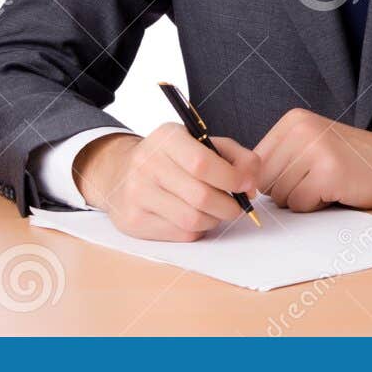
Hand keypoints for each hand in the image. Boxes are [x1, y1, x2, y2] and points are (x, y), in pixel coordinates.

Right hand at [72, 124, 261, 241]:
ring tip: (216, 210)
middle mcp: (147, 164)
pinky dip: (197, 229)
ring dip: (215, 219)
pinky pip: (180, 233)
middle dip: (230, 206)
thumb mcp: (203, 143)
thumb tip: (251, 185)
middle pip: (201, 197)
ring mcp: (137, 194)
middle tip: (237, 205)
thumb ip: (236, 157)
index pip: (203, 163)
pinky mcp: (133, 221)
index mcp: (167, 138)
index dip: (232, 178)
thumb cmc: (173, 157)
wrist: (120, 171)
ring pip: (192, 219)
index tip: (247, 185)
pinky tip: (194, 216)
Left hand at [254, 108, 371, 211]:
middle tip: (316, 181)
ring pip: (280, 195)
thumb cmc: (353, 160)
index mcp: (293, 120)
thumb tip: (242, 185)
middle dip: (286, 191)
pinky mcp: (327, 173)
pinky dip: (315, 206)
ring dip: (302, 199)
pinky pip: (299, 204)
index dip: (272, 179)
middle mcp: (301, 129)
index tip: (298, 177)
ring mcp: (315, 149)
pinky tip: (336, 190)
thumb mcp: (312, 143)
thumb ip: (280, 157)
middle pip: (265, 181)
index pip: (255, 163)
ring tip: (328, 183)